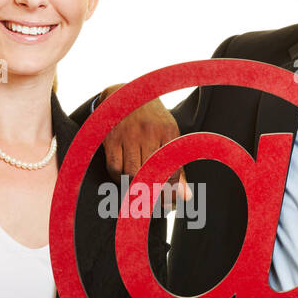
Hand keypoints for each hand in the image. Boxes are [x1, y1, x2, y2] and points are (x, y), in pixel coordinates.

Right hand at [97, 83, 189, 210]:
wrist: (126, 94)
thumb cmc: (152, 119)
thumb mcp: (169, 136)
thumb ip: (176, 166)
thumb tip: (186, 196)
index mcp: (168, 131)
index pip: (172, 169)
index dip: (172, 191)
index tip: (171, 203)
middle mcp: (149, 132)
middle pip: (152, 174)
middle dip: (155, 194)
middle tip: (154, 203)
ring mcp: (128, 135)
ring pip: (133, 173)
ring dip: (136, 187)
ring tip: (140, 193)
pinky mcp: (111, 138)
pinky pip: (115, 168)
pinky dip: (119, 179)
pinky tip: (124, 179)